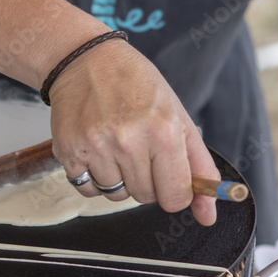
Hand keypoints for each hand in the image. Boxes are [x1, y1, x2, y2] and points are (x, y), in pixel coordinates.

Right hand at [47, 38, 220, 226]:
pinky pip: (88, 189)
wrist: (85, 60)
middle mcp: (128, 141)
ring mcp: (95, 147)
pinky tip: (96, 150)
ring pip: (115, 195)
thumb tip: (208, 215)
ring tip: (115, 146)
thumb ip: (199, 167)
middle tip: (139, 149)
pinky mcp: (69, 152)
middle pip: (145, 197)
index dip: (175, 192)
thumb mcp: (178, 117)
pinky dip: (94, 177)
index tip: (170, 179)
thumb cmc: (135, 84)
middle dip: (147, 181)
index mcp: (163, 131)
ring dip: (119, 179)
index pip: (175, 197)